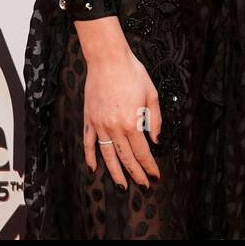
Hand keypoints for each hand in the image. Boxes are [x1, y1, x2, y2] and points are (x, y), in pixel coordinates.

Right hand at [80, 39, 162, 189]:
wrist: (108, 59)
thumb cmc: (132, 73)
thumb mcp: (151, 94)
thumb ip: (155, 119)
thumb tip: (156, 140)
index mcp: (132, 122)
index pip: (142, 152)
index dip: (149, 166)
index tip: (155, 176)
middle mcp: (115, 127)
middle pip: (126, 158)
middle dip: (136, 174)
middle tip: (143, 185)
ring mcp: (100, 124)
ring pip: (107, 156)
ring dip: (115, 173)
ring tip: (121, 186)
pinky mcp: (89, 119)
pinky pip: (89, 143)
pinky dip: (90, 157)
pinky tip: (94, 168)